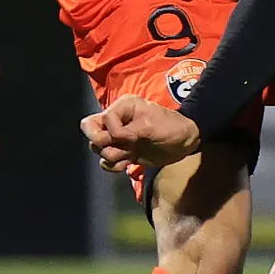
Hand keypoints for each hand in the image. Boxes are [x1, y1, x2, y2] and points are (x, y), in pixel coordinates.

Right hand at [81, 94, 201, 170]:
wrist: (184, 143)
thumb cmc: (170, 127)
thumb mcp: (151, 125)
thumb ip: (128, 131)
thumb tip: (114, 137)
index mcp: (122, 107)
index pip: (101, 120)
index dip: (114, 132)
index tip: (133, 137)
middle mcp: (115, 120)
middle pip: (91, 132)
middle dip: (105, 144)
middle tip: (124, 147)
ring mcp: (117, 137)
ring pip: (97, 149)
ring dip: (112, 155)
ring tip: (130, 154)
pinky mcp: (122, 152)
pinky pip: (105, 162)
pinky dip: (114, 166)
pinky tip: (128, 163)